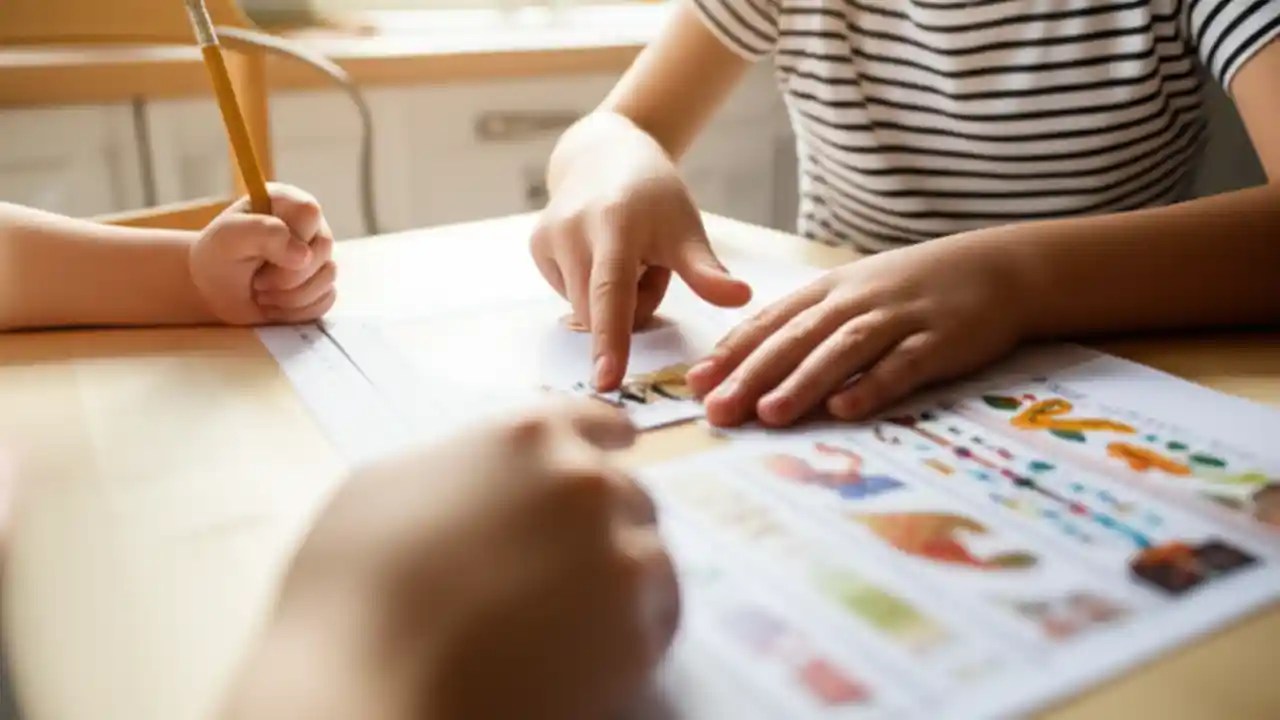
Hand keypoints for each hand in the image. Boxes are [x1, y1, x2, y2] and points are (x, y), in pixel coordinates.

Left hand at [190, 183, 336, 324]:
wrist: (213, 291)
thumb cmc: (217, 257)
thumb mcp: (228, 237)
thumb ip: (264, 233)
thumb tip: (304, 256)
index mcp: (286, 203)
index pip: (310, 211)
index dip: (293, 236)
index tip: (267, 255)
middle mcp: (309, 226)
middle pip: (323, 248)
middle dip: (287, 275)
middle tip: (257, 281)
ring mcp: (318, 257)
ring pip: (327, 277)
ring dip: (290, 296)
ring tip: (262, 293)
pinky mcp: (321, 285)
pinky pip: (325, 300)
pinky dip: (297, 311)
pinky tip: (275, 305)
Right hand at [223, 400, 678, 719]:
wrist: (369, 688)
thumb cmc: (353, 587)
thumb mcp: (385, 487)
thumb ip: (456, 466)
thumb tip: (479, 480)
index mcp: (527, 437)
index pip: (598, 421)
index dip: (602, 444)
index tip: (612, 455)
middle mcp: (587, 484)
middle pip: (627, 493)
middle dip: (606, 520)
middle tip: (570, 560)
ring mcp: (621, 558)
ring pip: (652, 556)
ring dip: (624, 575)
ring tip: (579, 612)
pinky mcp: (638, 633)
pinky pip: (656, 621)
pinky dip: (631, 631)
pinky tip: (588, 649)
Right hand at [531, 117, 750, 389]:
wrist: (603, 155)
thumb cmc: (652, 196)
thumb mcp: (685, 228)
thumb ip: (705, 271)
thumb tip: (742, 299)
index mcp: (613, 226)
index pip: (612, 294)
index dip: (611, 342)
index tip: (607, 381)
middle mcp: (571, 232)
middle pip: (601, 313)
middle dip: (632, 307)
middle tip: (651, 268)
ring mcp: (548, 240)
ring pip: (586, 310)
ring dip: (612, 300)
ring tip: (627, 259)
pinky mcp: (536, 248)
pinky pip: (570, 296)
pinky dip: (591, 289)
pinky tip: (601, 255)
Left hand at [687, 234, 1027, 426]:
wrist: (997, 267)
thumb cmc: (913, 288)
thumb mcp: (855, 294)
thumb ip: (809, 325)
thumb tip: (754, 364)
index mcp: (830, 291)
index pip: (771, 322)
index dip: (732, 352)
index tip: (695, 383)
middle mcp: (857, 302)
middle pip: (796, 339)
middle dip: (752, 375)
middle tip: (717, 410)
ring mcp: (899, 319)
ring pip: (842, 351)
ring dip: (802, 382)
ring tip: (768, 413)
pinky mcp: (939, 341)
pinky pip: (902, 365)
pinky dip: (872, 386)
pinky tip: (845, 410)